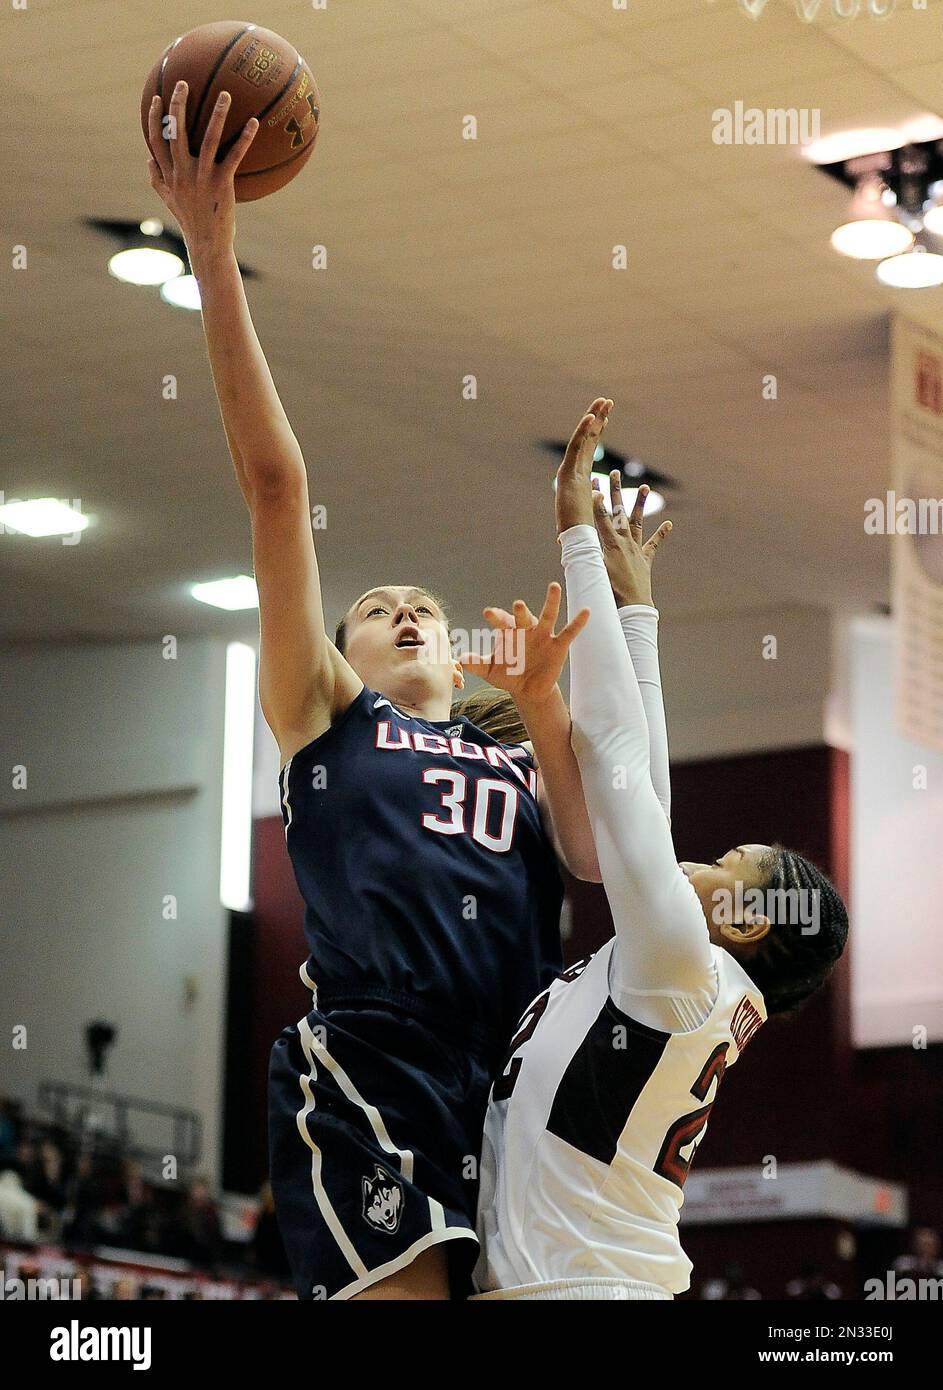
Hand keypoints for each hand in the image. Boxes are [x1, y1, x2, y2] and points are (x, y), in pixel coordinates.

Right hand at [146, 81, 257, 264]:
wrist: (208, 244)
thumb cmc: (190, 221)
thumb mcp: (168, 201)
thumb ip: (157, 179)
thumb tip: (148, 159)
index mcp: (169, 175)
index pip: (156, 141)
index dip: (154, 118)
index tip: (157, 98)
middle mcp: (182, 173)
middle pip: (176, 132)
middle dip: (178, 105)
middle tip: (185, 83)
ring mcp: (202, 178)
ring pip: (207, 138)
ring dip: (216, 114)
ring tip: (225, 94)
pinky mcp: (222, 184)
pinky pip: (234, 156)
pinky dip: (244, 138)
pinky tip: (254, 123)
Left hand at [457, 583, 588, 708]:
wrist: (528, 690)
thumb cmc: (508, 674)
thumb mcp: (491, 671)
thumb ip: (477, 664)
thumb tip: (460, 659)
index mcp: (509, 632)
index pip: (502, 621)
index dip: (496, 617)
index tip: (488, 613)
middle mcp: (526, 629)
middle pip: (523, 616)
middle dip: (520, 611)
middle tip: (517, 604)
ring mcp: (543, 635)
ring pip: (548, 615)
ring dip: (551, 601)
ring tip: (553, 586)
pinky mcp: (558, 645)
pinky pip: (569, 632)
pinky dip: (578, 622)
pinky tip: (586, 610)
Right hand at [555, 397, 612, 533]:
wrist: (576, 539)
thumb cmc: (582, 531)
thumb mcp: (588, 512)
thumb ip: (590, 504)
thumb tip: (590, 502)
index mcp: (580, 477)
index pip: (590, 449)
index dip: (597, 432)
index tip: (606, 417)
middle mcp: (574, 470)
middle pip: (587, 439)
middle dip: (597, 418)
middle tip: (606, 400)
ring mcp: (570, 470)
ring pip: (582, 438)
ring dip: (592, 418)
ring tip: (603, 401)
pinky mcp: (568, 474)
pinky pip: (576, 447)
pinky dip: (583, 431)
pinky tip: (591, 416)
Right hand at [592, 475, 672, 606]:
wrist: (632, 608)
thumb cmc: (609, 594)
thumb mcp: (593, 572)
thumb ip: (583, 556)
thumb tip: (567, 546)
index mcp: (610, 544)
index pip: (601, 517)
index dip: (596, 499)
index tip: (594, 482)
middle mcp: (625, 542)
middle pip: (619, 511)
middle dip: (615, 492)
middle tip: (614, 473)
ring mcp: (636, 549)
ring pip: (638, 522)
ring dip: (641, 504)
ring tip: (645, 487)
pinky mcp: (645, 560)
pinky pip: (654, 544)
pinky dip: (661, 533)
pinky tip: (669, 523)